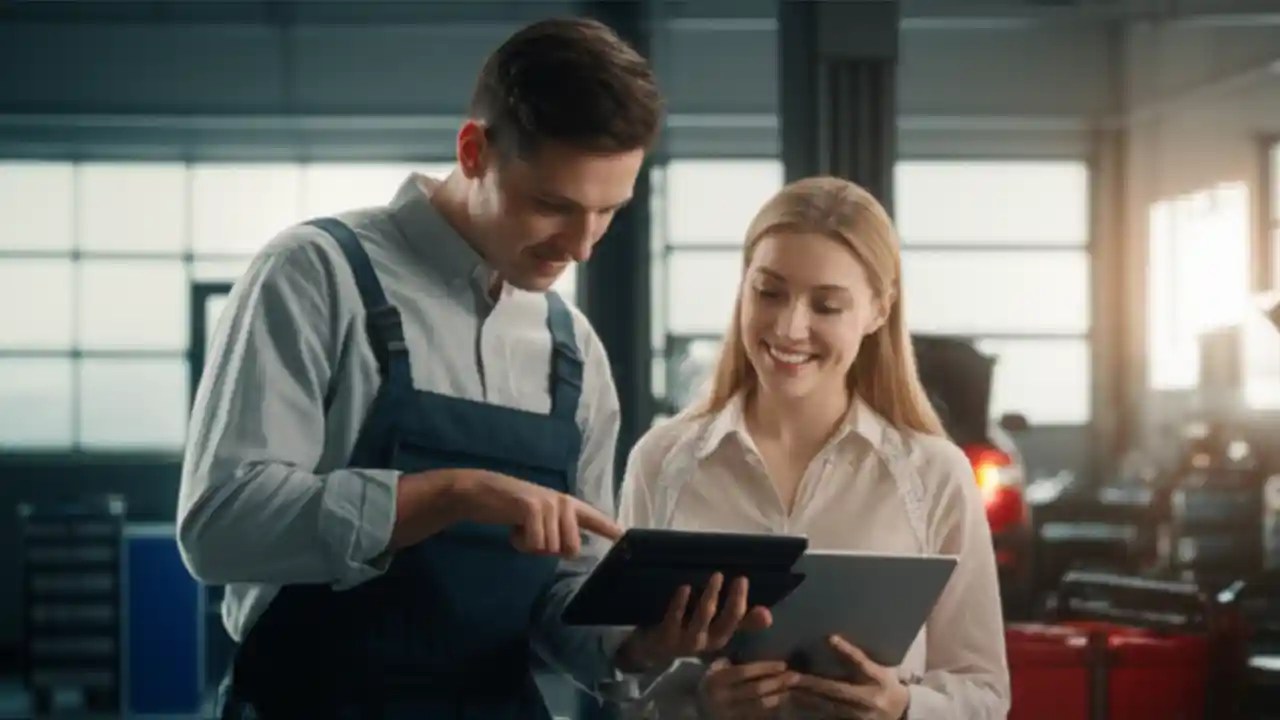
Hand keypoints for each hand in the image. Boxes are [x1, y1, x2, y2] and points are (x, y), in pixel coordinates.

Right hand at [391, 468, 621, 556]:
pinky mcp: (533, 508)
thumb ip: (557, 529)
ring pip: (549, 548)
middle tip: (531, 536)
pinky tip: (512, 530)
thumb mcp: (538, 518)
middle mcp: (562, 502)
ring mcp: (548, 503)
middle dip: (548, 551)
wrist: (480, 492)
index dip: (608, 529)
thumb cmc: (509, 509)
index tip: (624, 537)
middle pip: (570, 548)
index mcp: (566, 504)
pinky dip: (520, 543)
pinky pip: (534, 543)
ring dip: (530, 546)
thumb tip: (571, 549)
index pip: (593, 517)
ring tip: (519, 528)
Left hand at [615, 574, 771, 671]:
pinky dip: (680, 604)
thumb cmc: (687, 634)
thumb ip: (740, 621)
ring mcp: (685, 642)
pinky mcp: (666, 638)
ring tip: (717, 577)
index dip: (741, 601)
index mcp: (718, 638)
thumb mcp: (713, 629)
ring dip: (711, 598)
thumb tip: (768, 614)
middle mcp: (705, 642)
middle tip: (740, 579)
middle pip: (724, 624)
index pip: (736, 622)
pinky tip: (684, 588)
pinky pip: (674, 620)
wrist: (652, 651)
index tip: (743, 579)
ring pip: (702, 621)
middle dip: (735, 602)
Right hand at [698, 657, 797, 719]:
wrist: (695, 711)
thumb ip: (730, 665)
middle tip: (795, 677)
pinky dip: (771, 711)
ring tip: (791, 691)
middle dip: (777, 683)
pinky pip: (756, 717)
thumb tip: (759, 662)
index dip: (764, 667)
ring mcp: (728, 714)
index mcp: (716, 680)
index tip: (783, 665)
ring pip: (758, 706)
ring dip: (778, 698)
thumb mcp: (714, 671)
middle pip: (755, 690)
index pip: (744, 672)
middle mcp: (722, 697)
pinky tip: (782, 704)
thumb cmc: (709, 686)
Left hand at [790, 636, 909, 719]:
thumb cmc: (887, 686)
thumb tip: (830, 637)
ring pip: (822, 714)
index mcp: (864, 696)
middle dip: (801, 694)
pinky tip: (796, 706)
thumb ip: (854, 656)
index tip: (793, 676)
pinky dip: (812, 713)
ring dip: (802, 704)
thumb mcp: (875, 670)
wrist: (903, 713)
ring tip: (782, 694)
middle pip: (823, 703)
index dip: (812, 683)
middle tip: (781, 684)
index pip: (832, 689)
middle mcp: (856, 712)